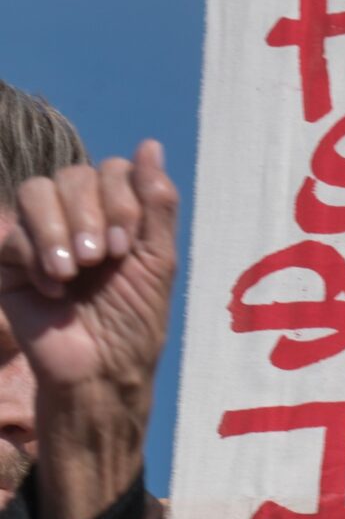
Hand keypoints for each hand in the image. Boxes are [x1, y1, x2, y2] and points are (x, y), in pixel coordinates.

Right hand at [0, 142, 178, 518]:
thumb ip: (155, 202)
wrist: (97, 373)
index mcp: (116, 214)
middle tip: (101, 261)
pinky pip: (12, 231)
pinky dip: (36, 256)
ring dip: (60, 229)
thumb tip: (149, 144)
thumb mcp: (156, 260)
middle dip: (92, 215)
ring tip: (74, 272)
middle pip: (74, 175)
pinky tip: (53, 290)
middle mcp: (77, 218)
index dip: (120, 200)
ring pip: (38, 190)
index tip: (126, 248)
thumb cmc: (133, 323)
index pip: (112, 170)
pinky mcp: (10, 260)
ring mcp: (41, 236)